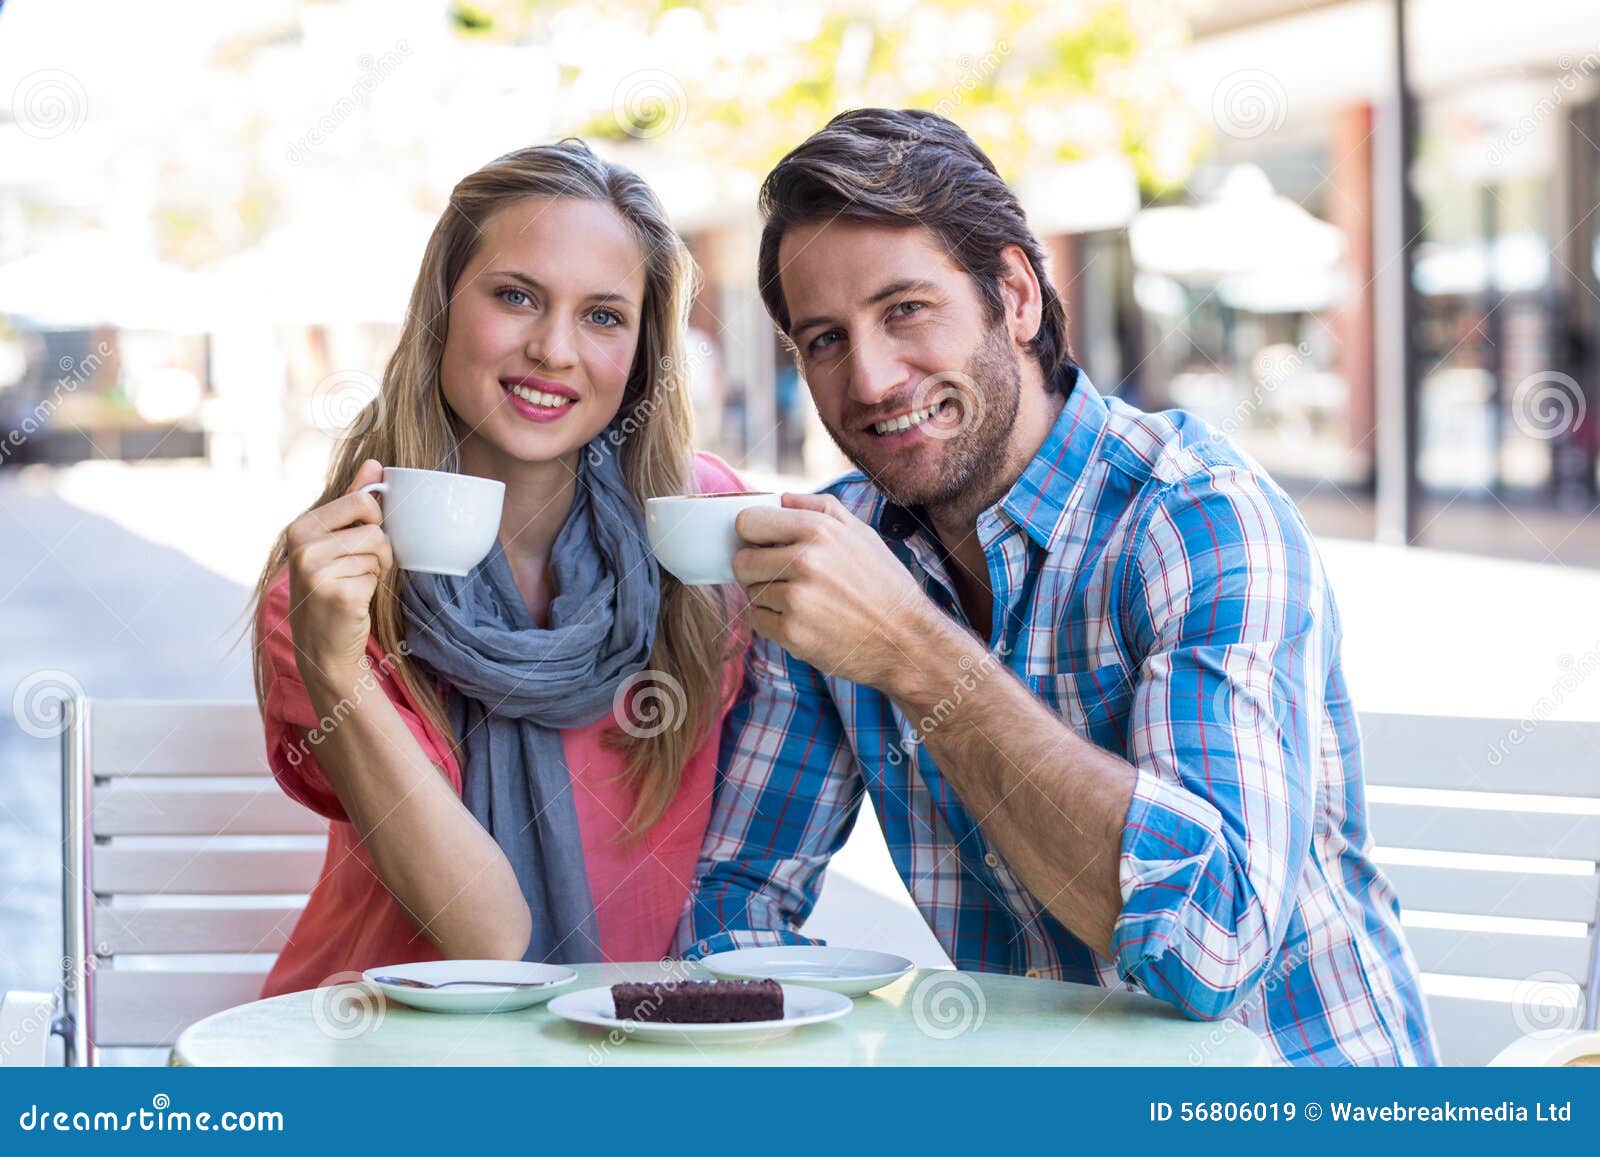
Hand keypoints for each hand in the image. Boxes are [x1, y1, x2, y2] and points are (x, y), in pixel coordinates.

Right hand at [285, 459, 393, 691]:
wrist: (322, 646)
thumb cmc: (332, 587)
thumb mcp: (336, 540)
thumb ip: (354, 500)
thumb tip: (373, 462)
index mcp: (300, 527)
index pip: (361, 501)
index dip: (374, 521)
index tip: (361, 540)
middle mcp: (302, 546)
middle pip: (374, 526)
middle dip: (380, 546)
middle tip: (363, 565)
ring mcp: (316, 571)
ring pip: (379, 551)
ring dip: (377, 570)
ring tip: (355, 584)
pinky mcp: (337, 593)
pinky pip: (377, 576)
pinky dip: (373, 588)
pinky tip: (354, 600)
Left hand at [732, 493, 944, 688]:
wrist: (906, 639)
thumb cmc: (884, 584)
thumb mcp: (861, 533)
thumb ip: (819, 508)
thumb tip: (780, 498)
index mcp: (818, 529)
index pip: (747, 522)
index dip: (752, 535)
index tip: (764, 545)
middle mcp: (804, 561)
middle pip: (741, 561)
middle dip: (756, 569)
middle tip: (782, 577)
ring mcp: (796, 600)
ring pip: (751, 593)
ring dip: (769, 598)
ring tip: (804, 601)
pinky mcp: (792, 634)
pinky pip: (758, 621)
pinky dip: (774, 623)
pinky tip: (804, 621)